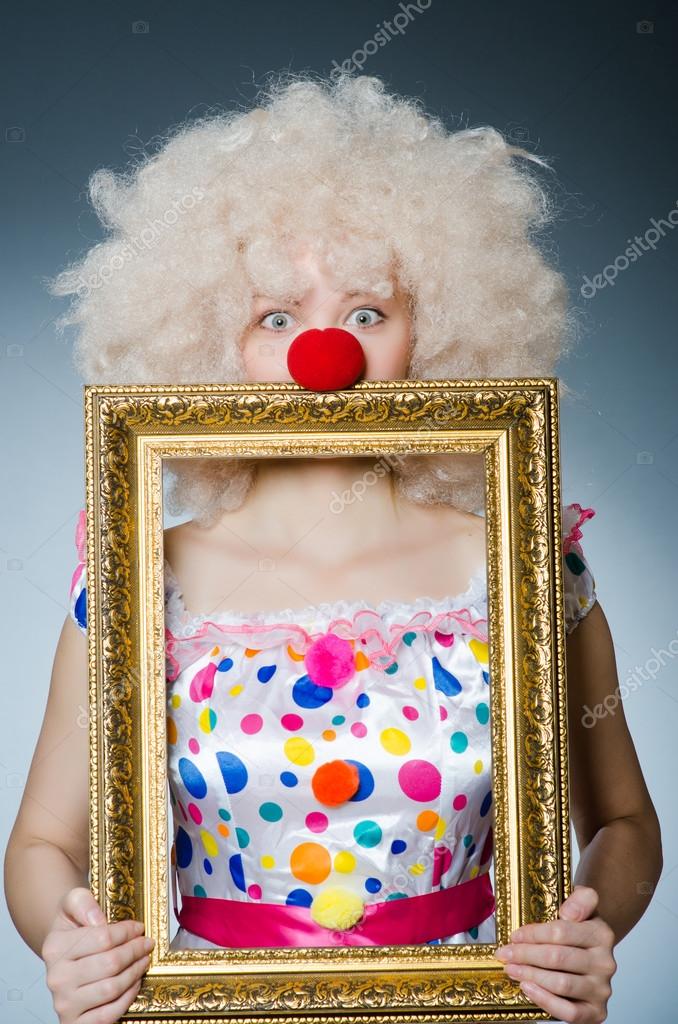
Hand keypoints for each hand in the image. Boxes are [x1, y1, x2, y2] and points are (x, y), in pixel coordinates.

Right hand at [41, 886, 154, 1023]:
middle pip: (110, 963)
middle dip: (135, 951)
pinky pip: (108, 1014)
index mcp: (54, 947)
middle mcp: (56, 978)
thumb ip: (82, 901)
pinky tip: (134, 983)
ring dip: (135, 972)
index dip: (126, 932)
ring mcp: (64, 1003)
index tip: (139, 928)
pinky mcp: (74, 1023)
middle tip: (147, 943)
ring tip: (143, 960)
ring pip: (111, 988)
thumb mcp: (73, 903)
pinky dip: (127, 998)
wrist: (62, 955)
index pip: (102, 938)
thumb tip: (99, 920)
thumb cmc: (73, 928)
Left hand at [494, 885, 616, 1021]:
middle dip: (525, 955)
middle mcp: (605, 963)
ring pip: (562, 984)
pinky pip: (570, 1012)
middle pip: (557, 958)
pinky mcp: (597, 1012)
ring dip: (530, 975)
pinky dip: (545, 1000)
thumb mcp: (580, 904)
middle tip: (504, 953)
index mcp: (602, 934)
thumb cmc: (579, 928)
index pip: (562, 932)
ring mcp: (602, 989)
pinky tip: (527, 988)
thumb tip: (569, 913)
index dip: (533, 934)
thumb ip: (581, 899)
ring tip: (511, 969)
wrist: (592, 954)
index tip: (514, 936)